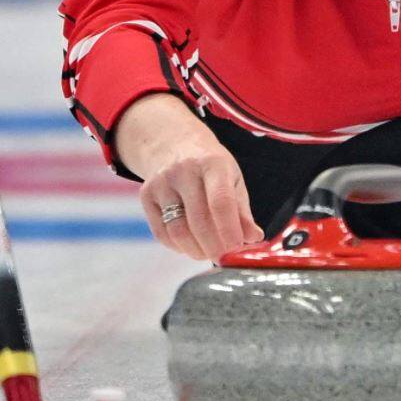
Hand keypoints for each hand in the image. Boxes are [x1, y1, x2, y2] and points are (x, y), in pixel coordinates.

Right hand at [118, 94, 261, 261]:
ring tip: (208, 253)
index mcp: (212, 163)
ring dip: (195, 251)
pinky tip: (190, 244)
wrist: (173, 143)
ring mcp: (161, 182)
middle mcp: (183, 170)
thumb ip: (242, 211)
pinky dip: (178, 246)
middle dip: (213, 246)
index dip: (229, 230)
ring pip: (178, 230)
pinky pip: (161, 233)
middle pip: (198, 220)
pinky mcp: (146, 195)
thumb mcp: (232, 179)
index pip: (221, 202)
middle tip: (223, 256)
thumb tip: (254, 238)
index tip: (236, 247)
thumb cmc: (210, 167)